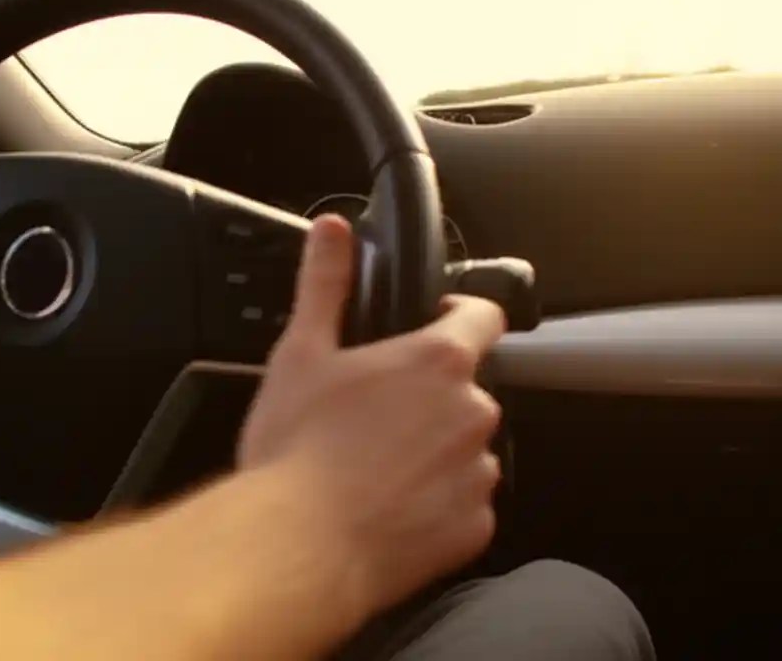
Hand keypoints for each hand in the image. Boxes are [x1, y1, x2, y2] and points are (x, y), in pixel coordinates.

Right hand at [238, 214, 506, 616]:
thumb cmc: (297, 452)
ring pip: (465, 448)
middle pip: (466, 389)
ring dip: (434, 451)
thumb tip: (332, 231)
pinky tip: (387, 506)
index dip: (460, 313)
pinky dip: (435, 504)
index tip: (435, 322)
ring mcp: (477, 473)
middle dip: (429, 397)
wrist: (297, 548)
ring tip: (375, 468)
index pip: (484, 315)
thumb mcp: (301, 352)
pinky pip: (463, 505)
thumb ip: (326, 284)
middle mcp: (472, 413)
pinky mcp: (474, 527)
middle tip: (376, 414)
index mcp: (437, 361)